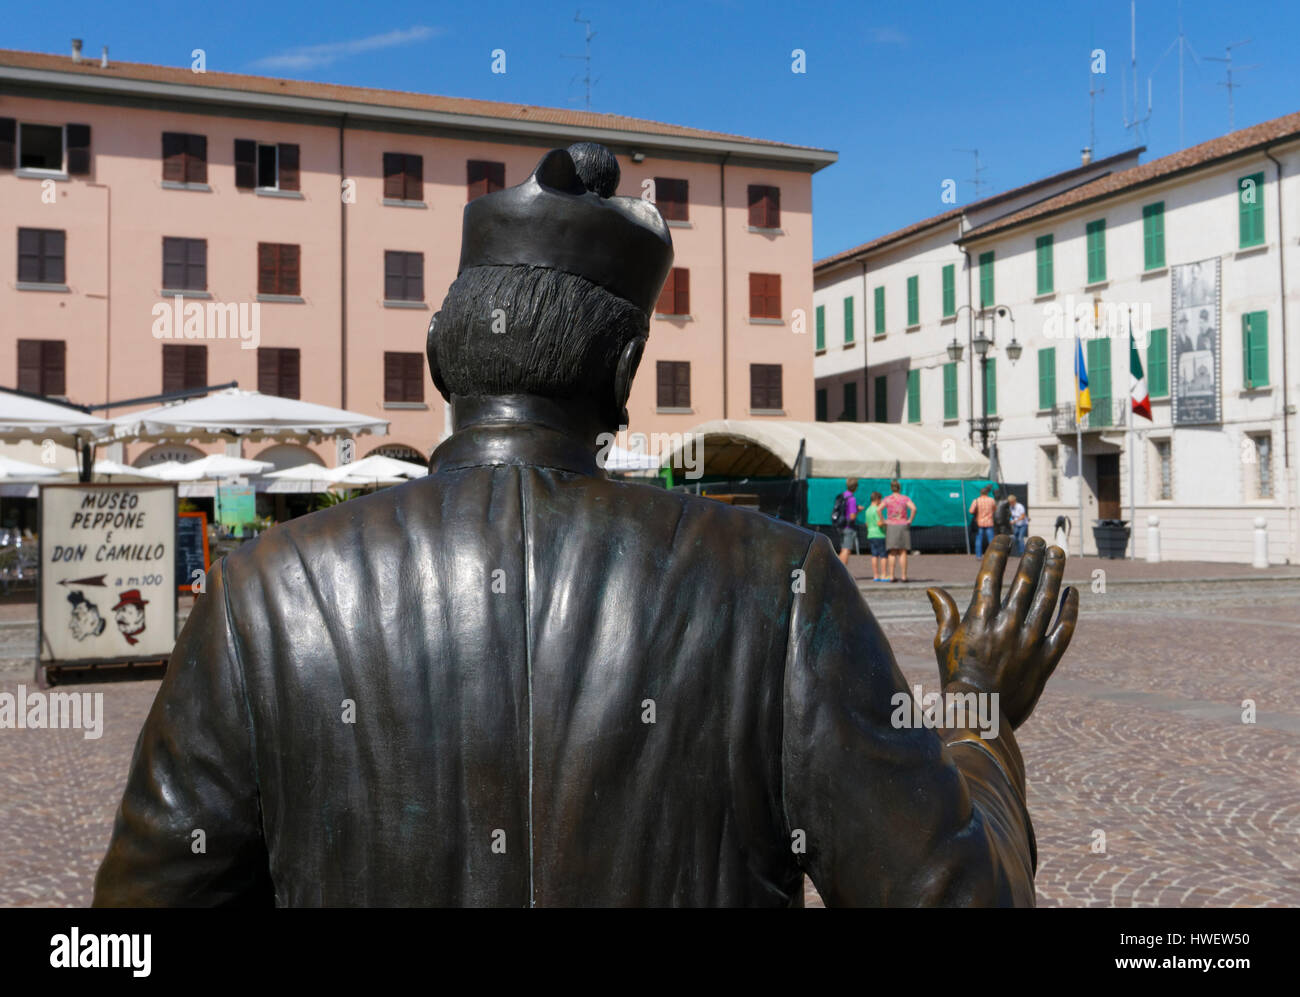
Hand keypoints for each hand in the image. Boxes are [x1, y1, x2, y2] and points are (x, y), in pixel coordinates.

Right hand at [926, 534, 1077, 730]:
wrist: (979, 715)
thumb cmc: (956, 678)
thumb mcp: (943, 644)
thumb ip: (944, 613)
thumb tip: (932, 590)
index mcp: (979, 618)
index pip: (991, 574)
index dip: (1000, 551)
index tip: (1007, 539)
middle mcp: (1006, 625)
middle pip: (1024, 580)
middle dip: (1032, 556)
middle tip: (1038, 541)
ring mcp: (1029, 642)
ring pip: (1047, 599)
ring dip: (1054, 572)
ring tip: (1058, 554)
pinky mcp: (1045, 660)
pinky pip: (1062, 630)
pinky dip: (1070, 609)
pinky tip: (1073, 592)